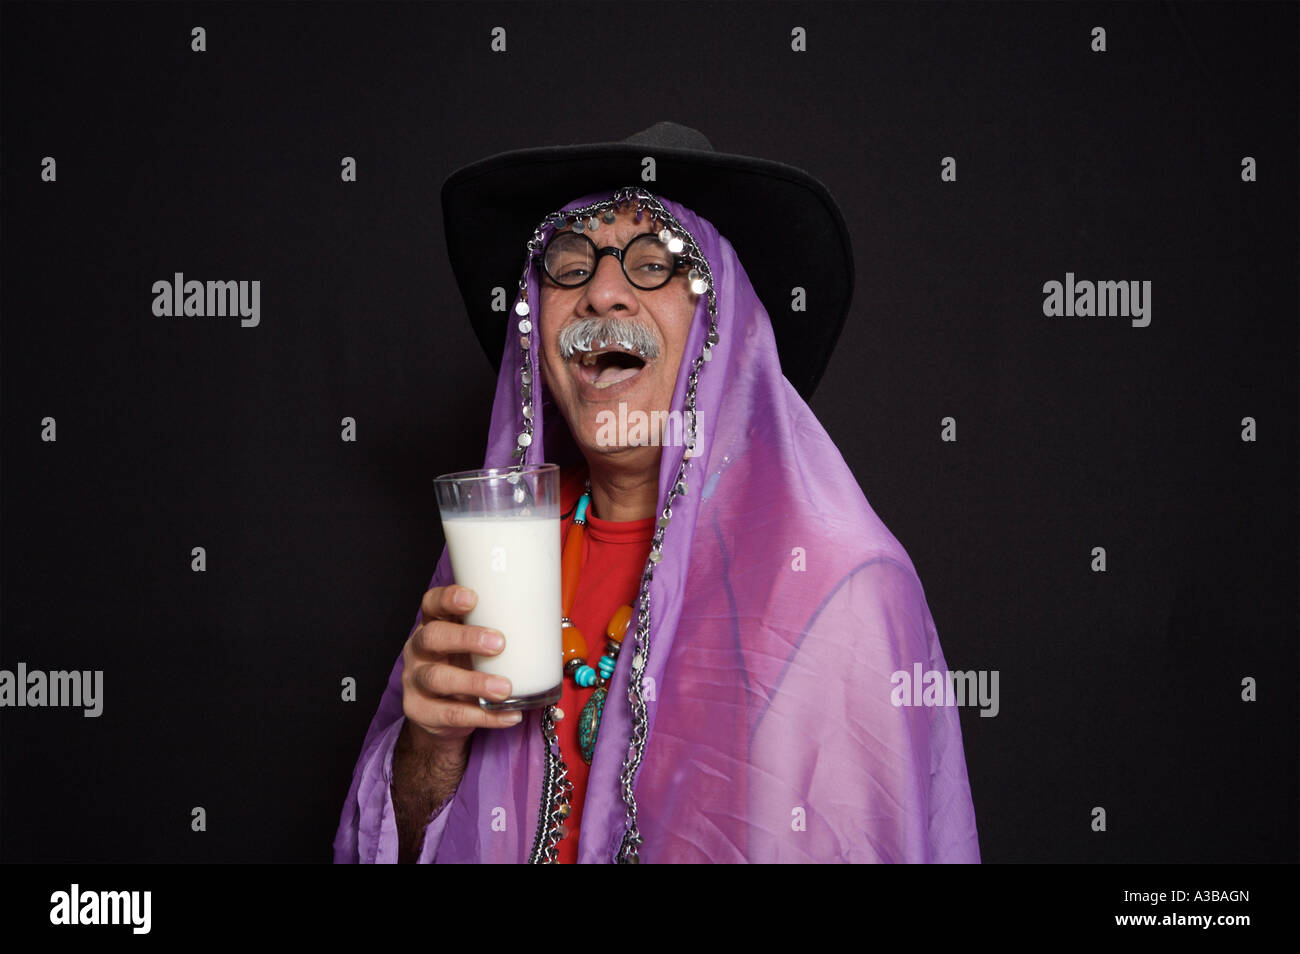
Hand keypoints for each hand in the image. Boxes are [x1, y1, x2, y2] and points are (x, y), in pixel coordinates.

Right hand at [401, 584, 523, 745]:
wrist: (439, 716)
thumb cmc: (463, 667)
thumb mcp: (472, 646)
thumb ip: (496, 631)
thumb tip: (550, 620)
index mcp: (433, 625)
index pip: (432, 603)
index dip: (448, 598)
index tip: (473, 598)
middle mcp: (419, 650)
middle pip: (433, 637)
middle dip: (465, 638)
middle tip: (498, 643)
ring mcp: (416, 681)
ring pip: (438, 678)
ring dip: (474, 682)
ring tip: (505, 688)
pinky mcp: (421, 711)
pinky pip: (452, 714)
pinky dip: (484, 716)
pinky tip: (508, 714)